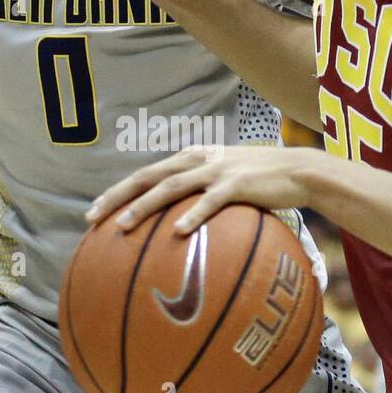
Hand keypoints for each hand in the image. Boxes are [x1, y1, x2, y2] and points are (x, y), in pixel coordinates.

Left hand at [85, 144, 324, 233]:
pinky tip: (178, 232)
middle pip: (147, 177)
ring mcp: (216, 171)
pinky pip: (210, 201)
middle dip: (116, 197)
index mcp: (191, 160)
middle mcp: (198, 161)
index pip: (145, 174)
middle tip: (91, 219)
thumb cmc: (261, 184)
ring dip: (144, 206)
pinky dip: (192, 215)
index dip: (117, 192)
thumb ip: (201, 197)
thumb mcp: (226, 183)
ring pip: (171, 187)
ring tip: (123, 226)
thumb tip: (176, 228)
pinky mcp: (237, 184)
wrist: (300, 170)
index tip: (93, 213)